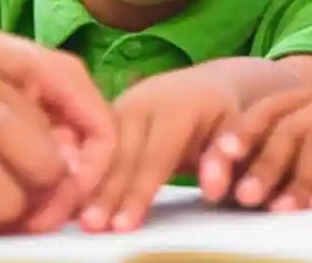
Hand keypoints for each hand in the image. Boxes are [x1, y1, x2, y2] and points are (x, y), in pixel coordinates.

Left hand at [0, 22, 116, 230]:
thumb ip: (27, 125)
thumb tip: (66, 166)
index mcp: (66, 76)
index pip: (104, 133)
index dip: (93, 174)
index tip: (62, 203)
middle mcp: (72, 91)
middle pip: (94, 153)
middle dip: (72, 192)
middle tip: (37, 223)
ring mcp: (59, 106)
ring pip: (76, 161)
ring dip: (56, 194)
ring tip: (23, 218)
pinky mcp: (44, 121)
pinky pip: (56, 157)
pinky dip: (40, 184)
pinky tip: (15, 201)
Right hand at [79, 66, 241, 232]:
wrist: (207, 86)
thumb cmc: (224, 118)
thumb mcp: (237, 134)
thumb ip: (223, 161)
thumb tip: (212, 191)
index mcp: (177, 105)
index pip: (154, 156)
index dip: (138, 192)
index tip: (125, 224)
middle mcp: (144, 99)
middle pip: (121, 151)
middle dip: (107, 192)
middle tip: (94, 225)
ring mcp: (123, 102)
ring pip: (102, 147)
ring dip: (89, 183)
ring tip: (79, 216)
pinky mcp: (110, 112)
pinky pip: (93, 142)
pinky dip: (84, 171)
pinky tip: (75, 197)